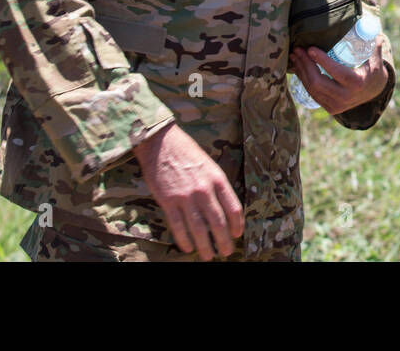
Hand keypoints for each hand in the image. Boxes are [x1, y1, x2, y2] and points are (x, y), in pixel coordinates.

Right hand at [133, 123, 243, 260]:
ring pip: (199, 228)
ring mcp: (186, 197)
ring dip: (205, 245)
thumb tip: (224, 207)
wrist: (161, 143)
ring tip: (208, 256)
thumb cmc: (187, 152)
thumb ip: (217, 185)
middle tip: (226, 252)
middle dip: (224, 240)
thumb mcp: (210, 165)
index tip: (238, 234)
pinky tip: (188, 247)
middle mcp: (204, 189)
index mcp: (217, 179)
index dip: (237, 224)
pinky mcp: (168, 201)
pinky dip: (184, 239)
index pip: (233, 207)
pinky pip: (178, 226)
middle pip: (218, 222)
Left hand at [289, 34, 389, 115]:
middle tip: (298, 49)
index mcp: (357, 83)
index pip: (337, 72)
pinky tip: (298, 67)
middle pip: (318, 82)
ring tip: (295, 55)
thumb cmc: (373, 69)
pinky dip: (303, 79)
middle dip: (305, 65)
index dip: (322, 60)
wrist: (373, 91)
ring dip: (301, 71)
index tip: (310, 48)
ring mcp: (336, 105)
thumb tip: (368, 24)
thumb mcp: (375, 57)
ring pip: (312, 88)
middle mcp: (346, 97)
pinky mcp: (329, 108)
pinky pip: (312, 93)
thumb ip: (371, 42)